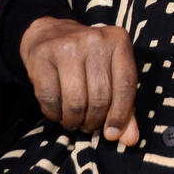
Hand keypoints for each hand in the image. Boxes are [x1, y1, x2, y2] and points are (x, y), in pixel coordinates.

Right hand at [19, 16, 138, 143]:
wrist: (51, 34)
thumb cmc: (88, 61)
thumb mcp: (111, 75)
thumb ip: (125, 107)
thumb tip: (130, 140)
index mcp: (118, 41)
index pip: (126, 86)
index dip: (120, 115)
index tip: (112, 134)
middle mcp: (95, 39)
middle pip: (100, 97)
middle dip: (94, 121)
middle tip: (88, 125)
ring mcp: (67, 45)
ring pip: (76, 102)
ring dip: (74, 121)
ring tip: (74, 120)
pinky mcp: (43, 55)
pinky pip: (50, 99)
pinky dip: (54, 114)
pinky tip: (57, 111)